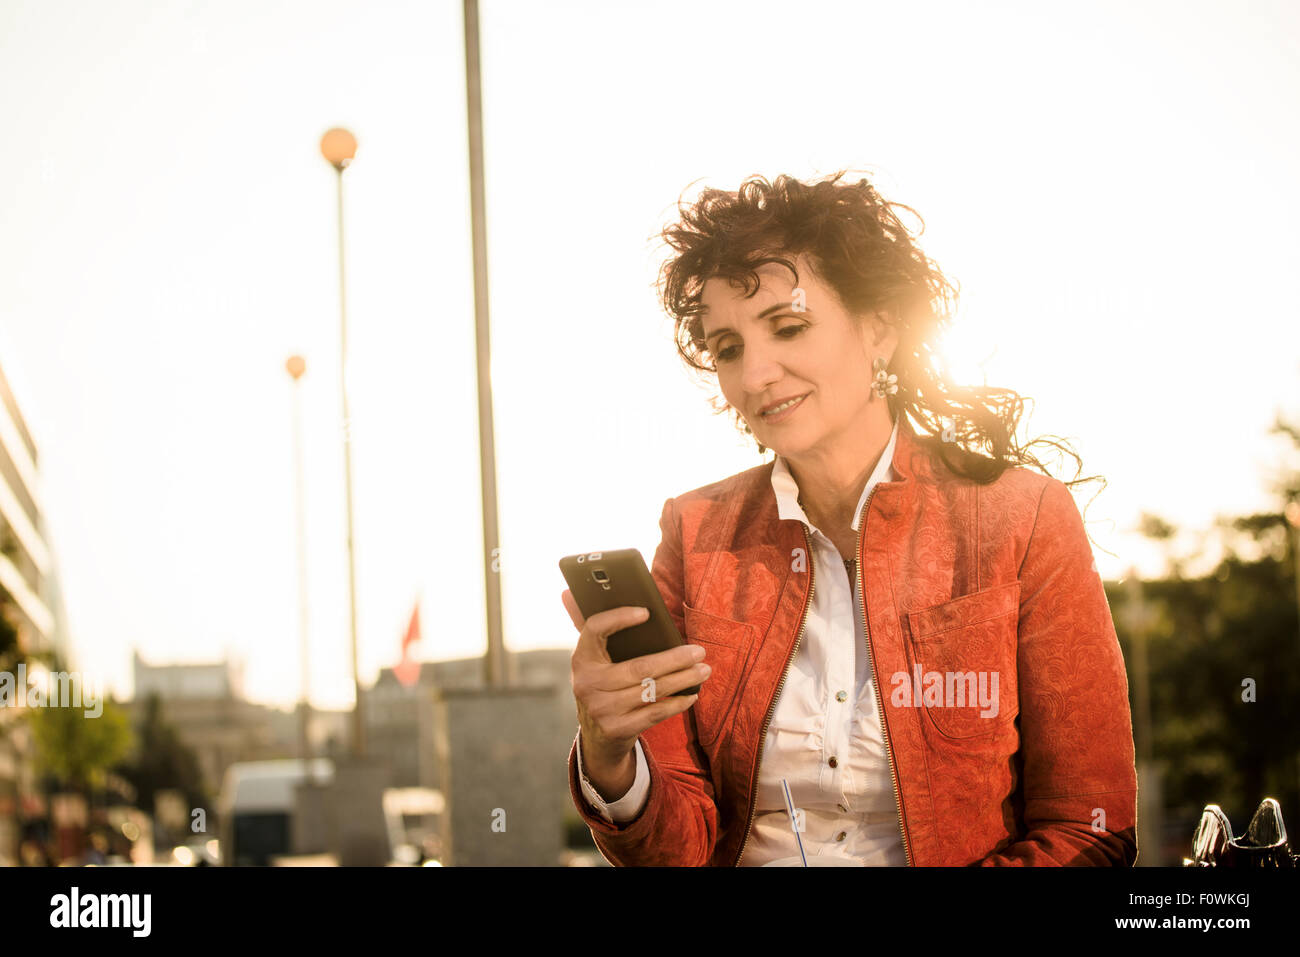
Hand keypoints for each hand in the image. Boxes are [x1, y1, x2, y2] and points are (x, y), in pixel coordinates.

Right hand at [563, 589, 709, 791]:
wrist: (597, 738)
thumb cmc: (603, 685)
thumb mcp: (594, 660)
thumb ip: (590, 628)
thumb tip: (567, 592)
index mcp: (581, 659)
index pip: (594, 629)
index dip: (619, 618)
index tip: (646, 613)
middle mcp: (587, 684)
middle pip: (639, 667)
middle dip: (675, 658)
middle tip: (700, 651)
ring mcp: (601, 709)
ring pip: (651, 689)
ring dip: (683, 679)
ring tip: (704, 670)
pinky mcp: (617, 729)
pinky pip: (654, 713)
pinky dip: (677, 702)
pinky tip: (692, 693)